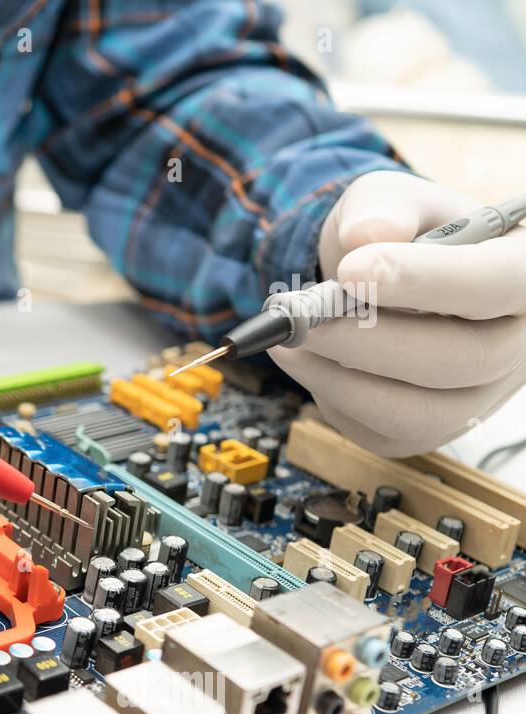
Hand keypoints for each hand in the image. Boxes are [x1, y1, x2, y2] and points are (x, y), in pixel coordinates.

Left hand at [271, 170, 525, 456]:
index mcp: (521, 273)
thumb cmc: (401, 237)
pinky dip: (335, 400)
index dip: (427, 281)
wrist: (382, 279)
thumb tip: (365, 236)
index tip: (352, 271)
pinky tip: (310, 363)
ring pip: (422, 412)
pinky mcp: (430, 427)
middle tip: (304, 318)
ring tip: (291, 342)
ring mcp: (479, 395)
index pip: (497, 283)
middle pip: (460, 360)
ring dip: (343, 380)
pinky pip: (385, 433)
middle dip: (369, 341)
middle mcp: (515, 342)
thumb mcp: (390, 200)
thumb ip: (380, 207)